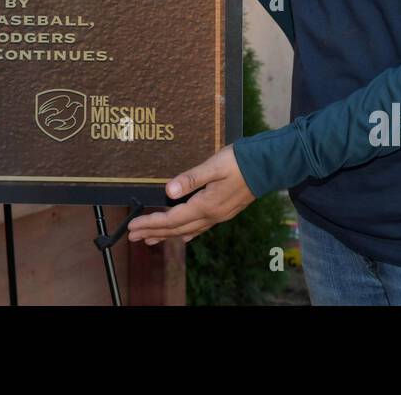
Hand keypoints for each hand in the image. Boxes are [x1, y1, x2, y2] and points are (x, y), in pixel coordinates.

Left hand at [126, 145, 254, 244]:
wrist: (267, 165)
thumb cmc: (240, 161)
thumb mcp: (213, 165)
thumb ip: (191, 179)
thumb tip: (169, 191)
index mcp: (206, 205)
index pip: (172, 219)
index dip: (151, 222)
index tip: (134, 226)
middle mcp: (212, 215)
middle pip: (177, 229)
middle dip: (154, 232)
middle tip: (133, 236)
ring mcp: (219, 215)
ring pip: (187, 230)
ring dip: (167, 235)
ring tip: (150, 240)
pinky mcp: (224, 211)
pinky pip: (200, 228)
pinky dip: (187, 233)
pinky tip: (183, 236)